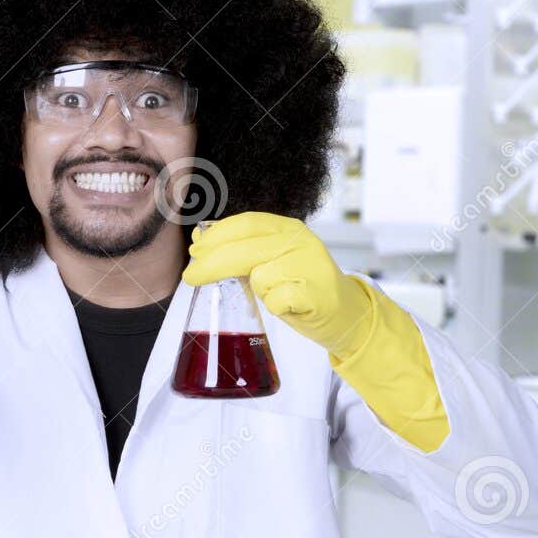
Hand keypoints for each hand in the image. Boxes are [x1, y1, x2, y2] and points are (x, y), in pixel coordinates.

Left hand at [181, 212, 374, 358]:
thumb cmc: (301, 286)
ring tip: (278, 293)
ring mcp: (309, 265)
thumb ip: (242, 250)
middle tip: (191, 276)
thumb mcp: (273, 260)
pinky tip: (290, 305)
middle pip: (244, 249)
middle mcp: (299, 241)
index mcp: (288, 228)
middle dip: (211, 263)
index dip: (216, 236)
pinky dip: (276, 307)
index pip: (245, 223)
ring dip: (259, 291)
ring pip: (259, 277)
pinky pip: (275, 301)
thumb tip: (198, 240)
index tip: (194, 249)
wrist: (346, 313)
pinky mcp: (315, 293)